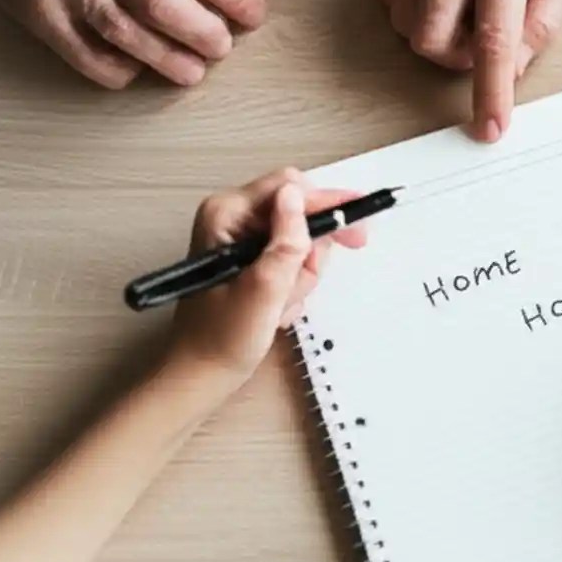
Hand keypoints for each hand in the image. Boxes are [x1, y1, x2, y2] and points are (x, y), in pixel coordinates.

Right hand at [0, 0, 265, 88]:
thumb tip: (229, 1)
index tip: (253, 14)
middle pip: (163, 5)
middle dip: (203, 34)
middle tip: (220, 47)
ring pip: (130, 37)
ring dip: (171, 61)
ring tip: (192, 69)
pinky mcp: (47, 20)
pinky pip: (94, 60)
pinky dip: (125, 72)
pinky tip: (139, 66)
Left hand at [168, 168, 366, 381]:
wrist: (203, 373)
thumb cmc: (223, 337)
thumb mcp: (264, 288)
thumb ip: (286, 239)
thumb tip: (298, 195)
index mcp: (226, 213)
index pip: (290, 188)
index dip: (328, 204)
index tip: (358, 225)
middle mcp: (232, 217)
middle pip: (299, 213)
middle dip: (308, 253)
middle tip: (300, 285)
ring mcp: (240, 237)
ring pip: (300, 239)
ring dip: (302, 274)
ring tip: (283, 302)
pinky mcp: (249, 256)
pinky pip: (292, 257)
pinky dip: (294, 283)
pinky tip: (279, 306)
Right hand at [370, 0, 561, 141]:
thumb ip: (543, 22)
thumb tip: (514, 68)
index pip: (493, 44)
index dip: (490, 93)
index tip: (489, 126)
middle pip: (434, 42)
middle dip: (458, 58)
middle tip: (482, 39)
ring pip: (407, 25)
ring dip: (435, 35)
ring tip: (463, 11)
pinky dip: (408, 8)